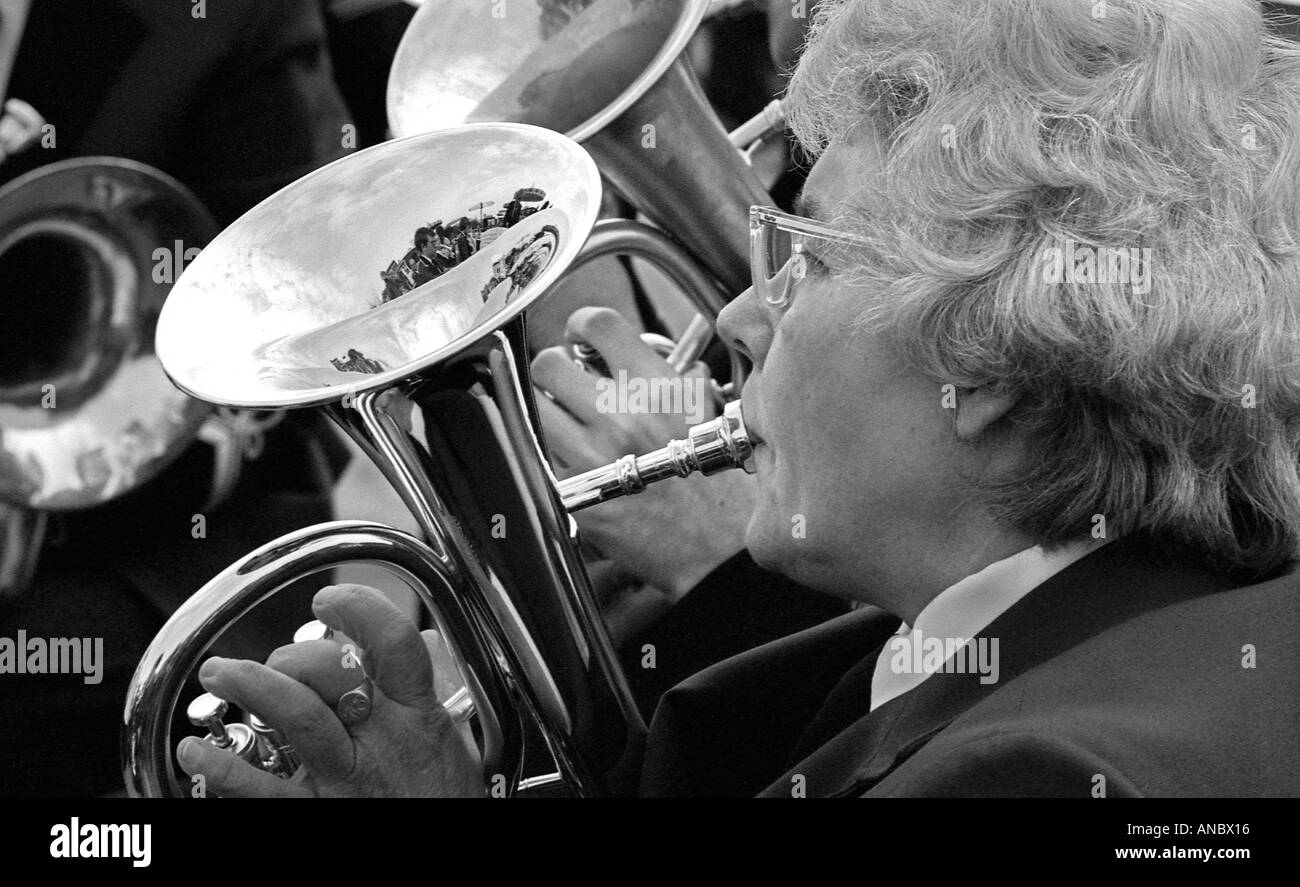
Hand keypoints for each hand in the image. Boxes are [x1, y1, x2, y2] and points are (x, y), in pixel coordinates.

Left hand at [176, 584, 481, 797]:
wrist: (450, 863)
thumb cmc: (445, 806)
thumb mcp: (455, 745)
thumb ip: (429, 696)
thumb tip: (422, 648)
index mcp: (419, 717)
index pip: (395, 642)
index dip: (361, 608)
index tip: (334, 600)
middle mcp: (381, 742)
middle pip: (334, 674)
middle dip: (296, 654)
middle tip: (279, 660)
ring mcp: (344, 779)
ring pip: (295, 715)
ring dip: (250, 686)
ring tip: (219, 673)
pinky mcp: (314, 815)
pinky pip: (261, 790)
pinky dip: (221, 770)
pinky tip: (195, 752)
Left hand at [531, 307, 754, 602]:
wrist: (717, 552)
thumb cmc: (723, 489)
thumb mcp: (712, 416)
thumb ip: (682, 381)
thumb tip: (666, 362)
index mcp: (657, 388)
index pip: (598, 325)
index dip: (581, 324)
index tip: (581, 337)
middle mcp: (620, 415)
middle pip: (548, 364)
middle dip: (555, 371)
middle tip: (568, 385)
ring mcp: (591, 456)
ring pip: (533, 411)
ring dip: (546, 414)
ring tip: (567, 426)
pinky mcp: (573, 495)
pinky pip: (537, 458)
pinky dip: (549, 455)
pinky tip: (571, 463)